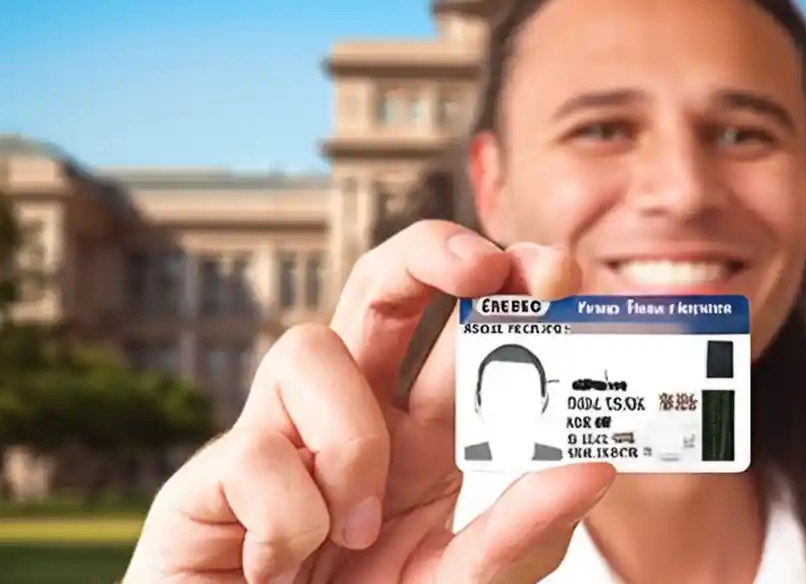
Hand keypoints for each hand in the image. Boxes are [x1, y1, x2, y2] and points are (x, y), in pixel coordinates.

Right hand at [124, 221, 615, 582]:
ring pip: (309, 349)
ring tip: (353, 534)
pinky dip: (287, 521)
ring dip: (350, 443)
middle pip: (379, 287)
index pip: (458, 332)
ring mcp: (279, 440)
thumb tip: (594, 468)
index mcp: (419, 438)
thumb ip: (522, 536)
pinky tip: (279, 568)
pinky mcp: (211, 480)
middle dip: (429, 253)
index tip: (556, 275)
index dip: (502, 286)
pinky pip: (255, 453)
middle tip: (484, 266)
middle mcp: (352, 420)